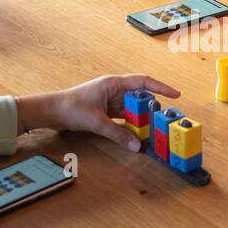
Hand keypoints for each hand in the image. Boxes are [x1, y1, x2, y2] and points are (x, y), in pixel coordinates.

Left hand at [16, 74, 181, 151]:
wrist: (50, 111)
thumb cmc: (70, 108)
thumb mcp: (97, 122)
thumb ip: (118, 134)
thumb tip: (137, 146)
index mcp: (114, 83)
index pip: (143, 82)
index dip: (161, 87)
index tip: (176, 94)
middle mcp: (114, 89)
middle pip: (140, 96)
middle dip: (153, 107)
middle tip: (165, 118)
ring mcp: (110, 100)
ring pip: (132, 108)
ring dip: (142, 117)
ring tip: (153, 128)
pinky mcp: (105, 110)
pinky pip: (124, 116)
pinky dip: (131, 123)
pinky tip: (137, 132)